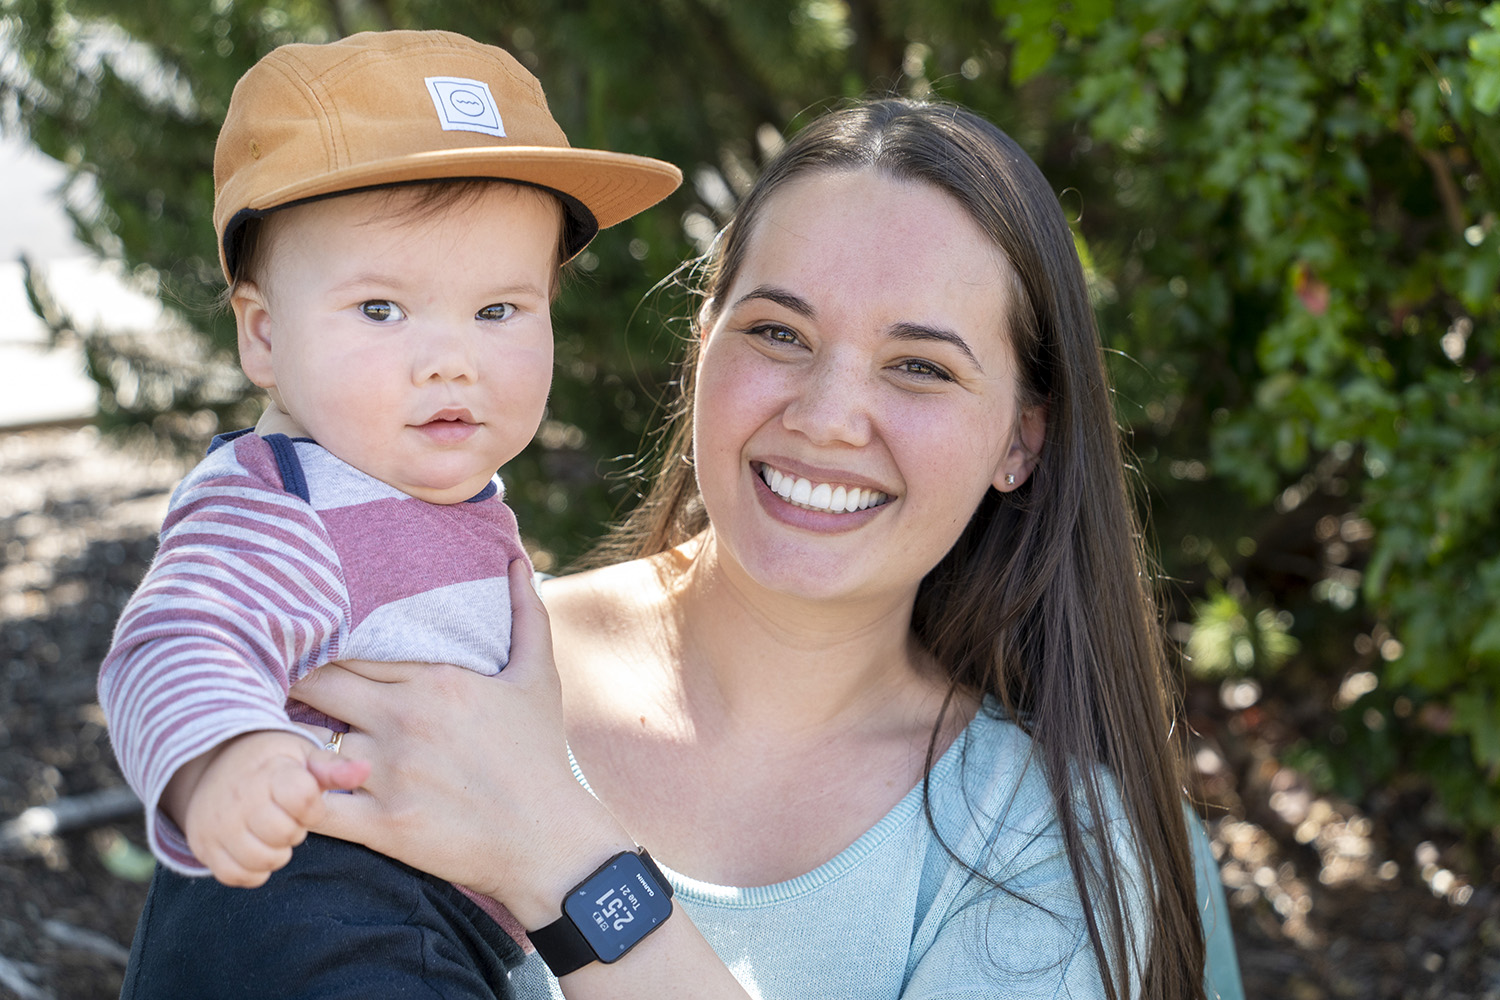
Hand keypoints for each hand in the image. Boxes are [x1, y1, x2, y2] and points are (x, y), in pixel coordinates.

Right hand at [164, 729, 368, 886]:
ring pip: (263, 860)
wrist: (212, 764)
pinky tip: (256, 846)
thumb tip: (366, 769)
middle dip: (294, 828)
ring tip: (271, 829)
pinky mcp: (203, 847)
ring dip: (276, 851)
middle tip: (285, 813)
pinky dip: (253, 869)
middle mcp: (237, 798)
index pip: (303, 801)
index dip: (311, 805)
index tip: (303, 795)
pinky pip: (237, 876)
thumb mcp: (303, 754)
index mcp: (267, 771)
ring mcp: (216, 825)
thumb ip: (335, 767)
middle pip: (285, 835)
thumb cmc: (271, 761)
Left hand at [292, 560, 631, 922]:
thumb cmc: (542, 756)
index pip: (353, 648)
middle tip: (261, 681)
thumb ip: (526, 615)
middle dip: (287, 680)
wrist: (550, 841)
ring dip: (282, 741)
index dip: (317, 643)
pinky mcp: (383, 825)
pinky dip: (288, 798)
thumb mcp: (540, 677)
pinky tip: (276, 794)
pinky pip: (313, 805)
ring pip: (306, 743)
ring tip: (255, 738)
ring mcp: (392, 773)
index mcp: (436, 680)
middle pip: (316, 684)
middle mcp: (407, 719)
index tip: (293, 640)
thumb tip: (518, 560)